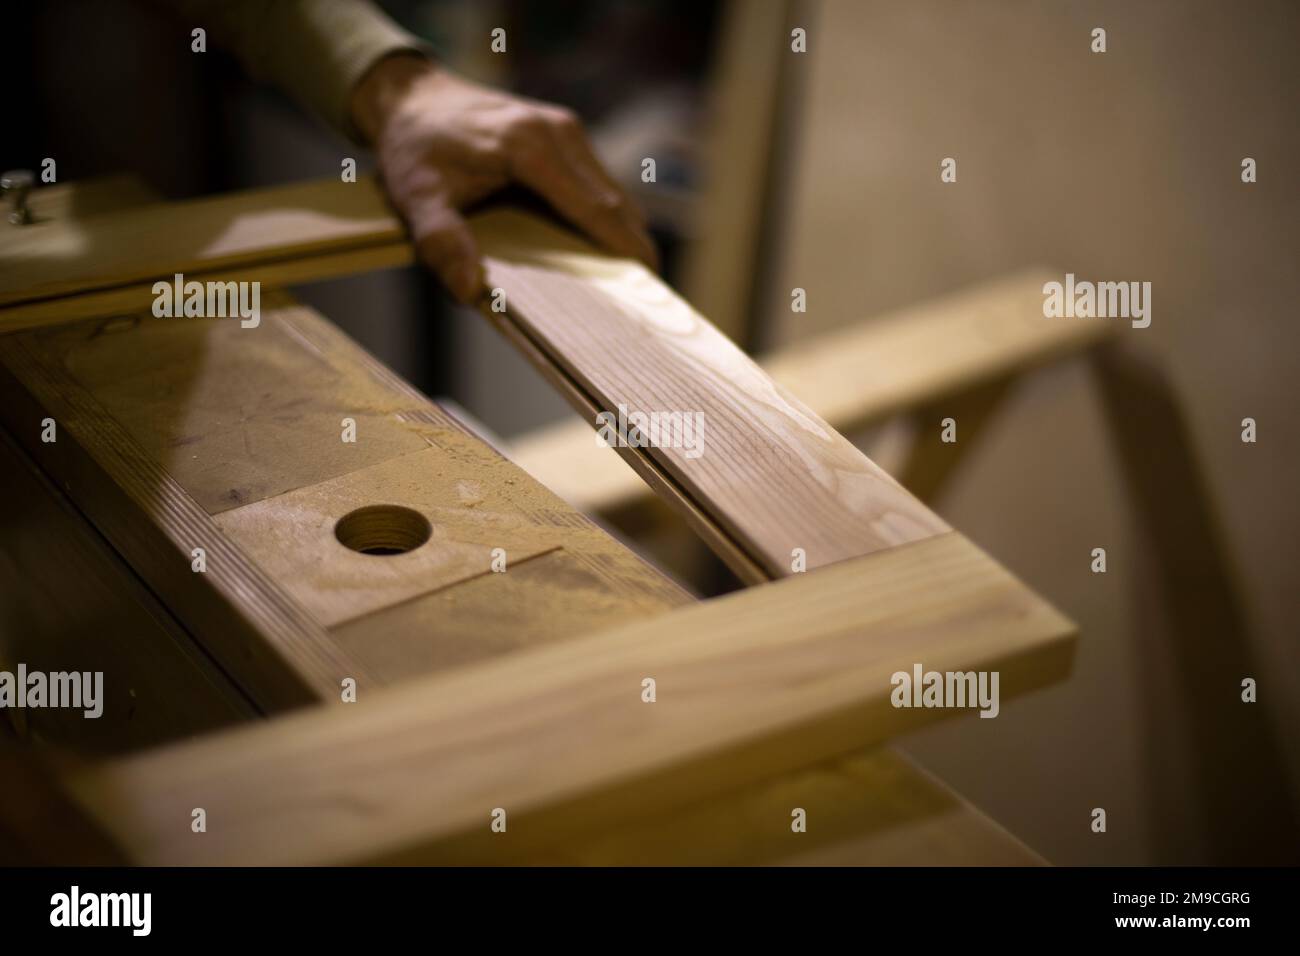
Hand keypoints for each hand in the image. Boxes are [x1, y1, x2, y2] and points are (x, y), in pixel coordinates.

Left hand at [350, 53, 656, 302]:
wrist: (411, 97)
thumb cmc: (414, 148)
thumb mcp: (415, 197)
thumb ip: (440, 242)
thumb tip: (470, 290)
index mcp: (530, 147)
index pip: (596, 208)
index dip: (625, 248)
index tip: (649, 284)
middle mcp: (559, 132)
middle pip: (615, 204)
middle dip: (632, 250)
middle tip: (645, 299)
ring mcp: (567, 130)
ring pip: (613, 193)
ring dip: (621, 235)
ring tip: (627, 282)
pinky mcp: (567, 135)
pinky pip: (598, 184)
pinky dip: (605, 218)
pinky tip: (599, 251)